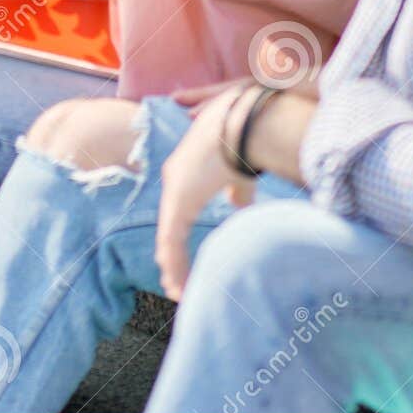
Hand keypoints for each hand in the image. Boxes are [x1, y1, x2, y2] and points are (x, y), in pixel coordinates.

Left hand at [155, 83, 260, 300]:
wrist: (242, 121)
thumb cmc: (245, 139)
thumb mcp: (239, 172)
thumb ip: (236, 192)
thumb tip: (237, 205)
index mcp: (187, 174)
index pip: (177, 214)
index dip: (178, 238)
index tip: (181, 261)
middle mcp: (174, 180)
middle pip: (169, 227)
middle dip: (172, 257)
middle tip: (174, 284)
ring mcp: (174, 190)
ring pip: (168, 238)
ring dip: (173, 267)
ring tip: (176, 291)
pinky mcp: (179, 201)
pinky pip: (171, 239)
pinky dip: (174, 263)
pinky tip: (176, 282)